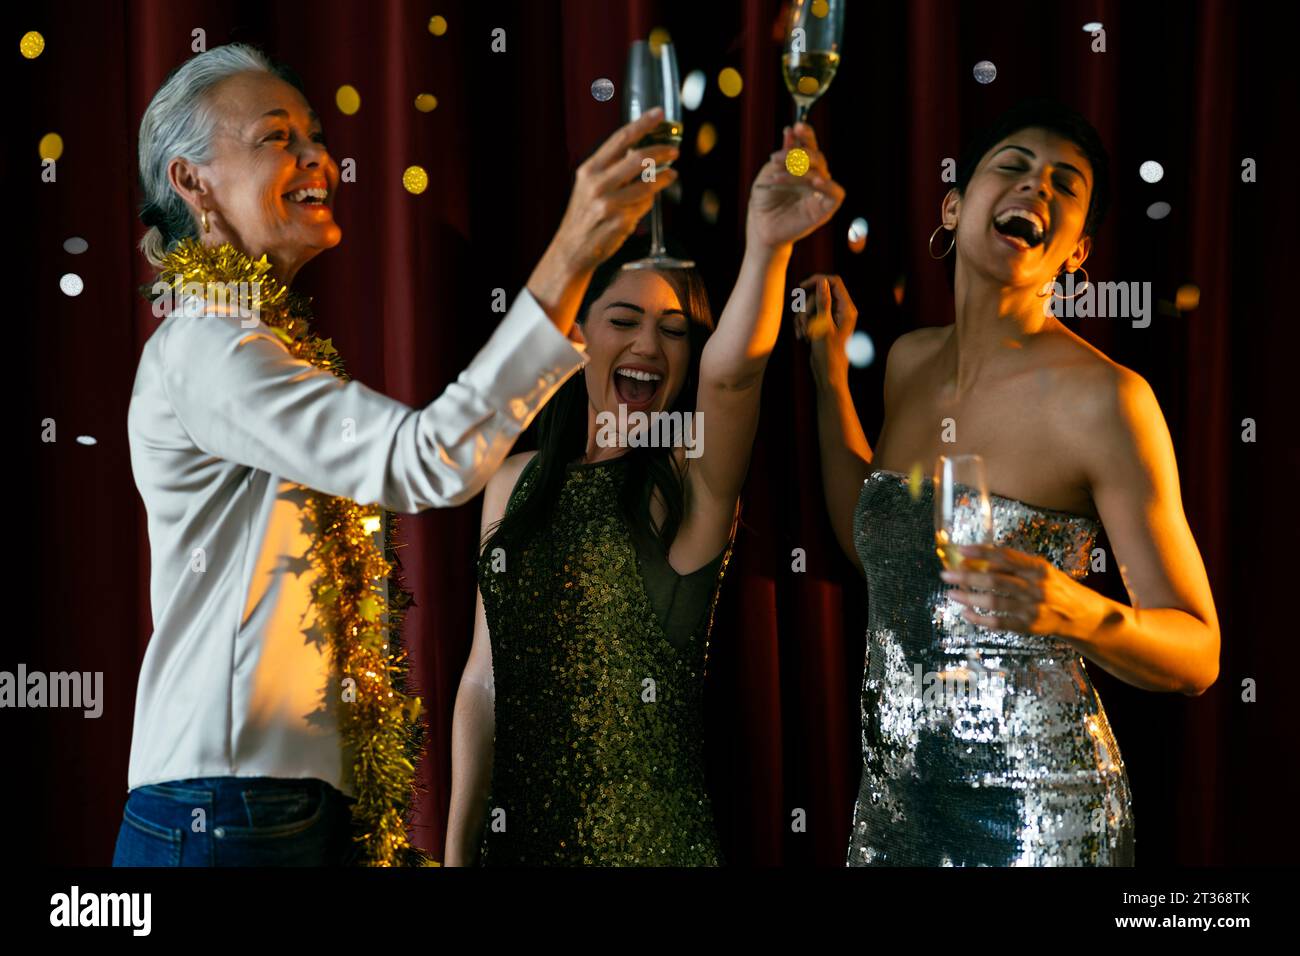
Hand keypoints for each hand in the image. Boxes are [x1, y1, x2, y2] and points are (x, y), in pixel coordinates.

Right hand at [546, 108, 679, 273]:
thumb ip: (612, 169)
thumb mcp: (590, 186)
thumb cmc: (586, 215)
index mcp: (590, 170)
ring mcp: (609, 204)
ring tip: (672, 174)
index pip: (620, 139)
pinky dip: (649, 202)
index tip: (659, 114)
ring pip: (647, 184)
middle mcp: (597, 184)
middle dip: (661, 151)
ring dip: (664, 178)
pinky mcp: (620, 222)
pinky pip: (644, 206)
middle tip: (675, 150)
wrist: (572, 249)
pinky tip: (648, 201)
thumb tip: (640, 152)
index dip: (642, 124)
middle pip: (638, 158)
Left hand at [747, 122, 843, 249]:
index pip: (811, 146)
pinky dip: (828, 185)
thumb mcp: (770, 172)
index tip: (797, 126)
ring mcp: (820, 193)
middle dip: (797, 154)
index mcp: (803, 167)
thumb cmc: (765, 200)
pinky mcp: (826, 209)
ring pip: (821, 172)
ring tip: (777, 176)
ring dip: (799, 171)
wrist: (761, 226)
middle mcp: (814, 178)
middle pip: (817, 157)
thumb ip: (784, 154)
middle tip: (776, 158)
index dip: (807, 135)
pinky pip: (836, 193)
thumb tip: (791, 131)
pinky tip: (814, 182)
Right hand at [793, 272, 856, 389]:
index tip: (801, 287)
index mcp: (847, 309)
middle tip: (804, 322)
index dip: (817, 281)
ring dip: (803, 317)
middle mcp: (841, 310)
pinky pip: (810, 315)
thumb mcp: (823, 326)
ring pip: (812, 305)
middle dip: (807, 306)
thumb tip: (822, 282)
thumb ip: (823, 302)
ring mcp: (831, 317)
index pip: (834, 282)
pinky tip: (802, 335)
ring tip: (803, 333)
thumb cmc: (829, 353)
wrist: (828, 373)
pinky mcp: (823, 324)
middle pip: (819, 294)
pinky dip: (803, 323)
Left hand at [940, 544, 1101, 639]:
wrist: (1081, 615)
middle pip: (995, 580)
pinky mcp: (1029, 627)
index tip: (960, 550)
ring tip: (952, 594)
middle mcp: (1037, 588)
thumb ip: (1014, 566)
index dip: (981, 552)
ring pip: (994, 602)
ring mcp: (1033, 609)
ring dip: (969, 598)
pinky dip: (980, 619)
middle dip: (967, 577)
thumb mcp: (1041, 570)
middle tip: (946, 574)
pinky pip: (999, 623)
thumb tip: (978, 562)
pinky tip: (966, 614)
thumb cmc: (1056, 587)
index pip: (1005, 557)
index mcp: (1039, 569)